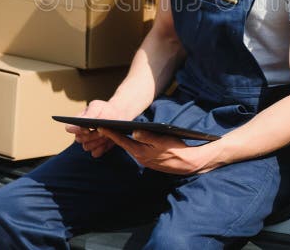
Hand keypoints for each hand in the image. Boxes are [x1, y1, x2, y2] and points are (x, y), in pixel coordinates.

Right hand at [65, 100, 122, 157]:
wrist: (119, 117)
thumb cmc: (106, 110)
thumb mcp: (97, 107)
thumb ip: (89, 113)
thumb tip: (81, 120)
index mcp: (78, 122)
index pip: (69, 128)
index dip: (76, 130)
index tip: (87, 129)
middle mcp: (81, 133)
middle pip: (79, 139)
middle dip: (91, 136)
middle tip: (102, 132)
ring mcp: (88, 142)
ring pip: (86, 147)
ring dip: (97, 142)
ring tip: (106, 136)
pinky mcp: (96, 149)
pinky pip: (95, 153)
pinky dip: (101, 148)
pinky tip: (107, 143)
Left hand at [97, 128, 222, 174]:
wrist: (190, 163)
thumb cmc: (177, 149)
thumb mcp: (162, 140)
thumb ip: (147, 136)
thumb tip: (134, 131)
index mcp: (141, 152)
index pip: (122, 140)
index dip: (110, 133)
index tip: (99, 127)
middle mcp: (140, 157)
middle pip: (124, 144)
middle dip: (113, 136)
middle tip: (102, 127)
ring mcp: (146, 160)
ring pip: (131, 148)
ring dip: (122, 140)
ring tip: (113, 131)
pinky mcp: (151, 161)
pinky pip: (138, 151)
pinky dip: (132, 144)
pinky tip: (131, 138)